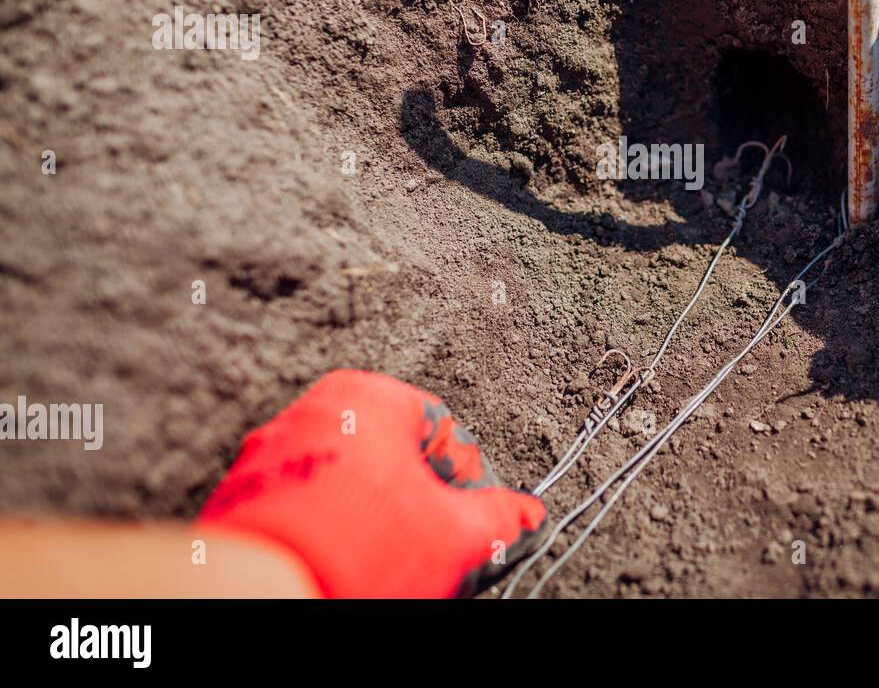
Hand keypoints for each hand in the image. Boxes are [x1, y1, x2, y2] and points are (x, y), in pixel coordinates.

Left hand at [199, 369, 545, 597]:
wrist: (263, 590)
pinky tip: (349, 558)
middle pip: (393, 455)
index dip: (469, 479)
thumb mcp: (455, 534)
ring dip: (377, 515)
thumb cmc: (353, 548)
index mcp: (367, 397)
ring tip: (389, 556)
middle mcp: (314, 411)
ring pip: (350, 481)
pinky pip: (307, 504)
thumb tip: (523, 514)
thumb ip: (499, 515)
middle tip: (434, 541)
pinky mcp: (245, 494)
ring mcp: (274, 452)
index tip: (473, 515)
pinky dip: (333, 527)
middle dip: (420, 500)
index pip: (444, 429)